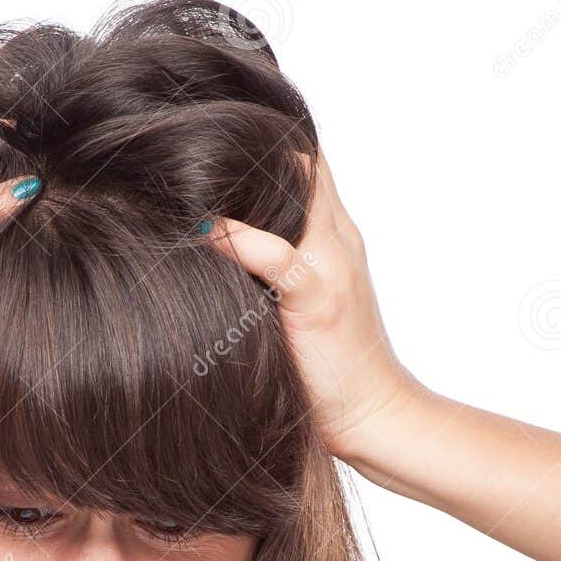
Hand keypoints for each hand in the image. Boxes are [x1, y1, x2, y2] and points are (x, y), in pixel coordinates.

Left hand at [201, 150, 423, 461]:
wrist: (377, 416)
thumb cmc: (331, 370)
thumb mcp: (300, 305)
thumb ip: (270, 272)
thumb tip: (208, 254)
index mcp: (334, 239)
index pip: (303, 165)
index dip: (260, 146)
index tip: (206, 143)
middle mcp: (337, 242)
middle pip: (299, 163)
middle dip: (246, 148)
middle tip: (183, 147)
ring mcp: (332, 268)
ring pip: (296, 192)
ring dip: (242, 180)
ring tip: (183, 172)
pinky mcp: (321, 302)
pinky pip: (282, 258)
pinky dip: (241, 240)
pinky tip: (203, 231)